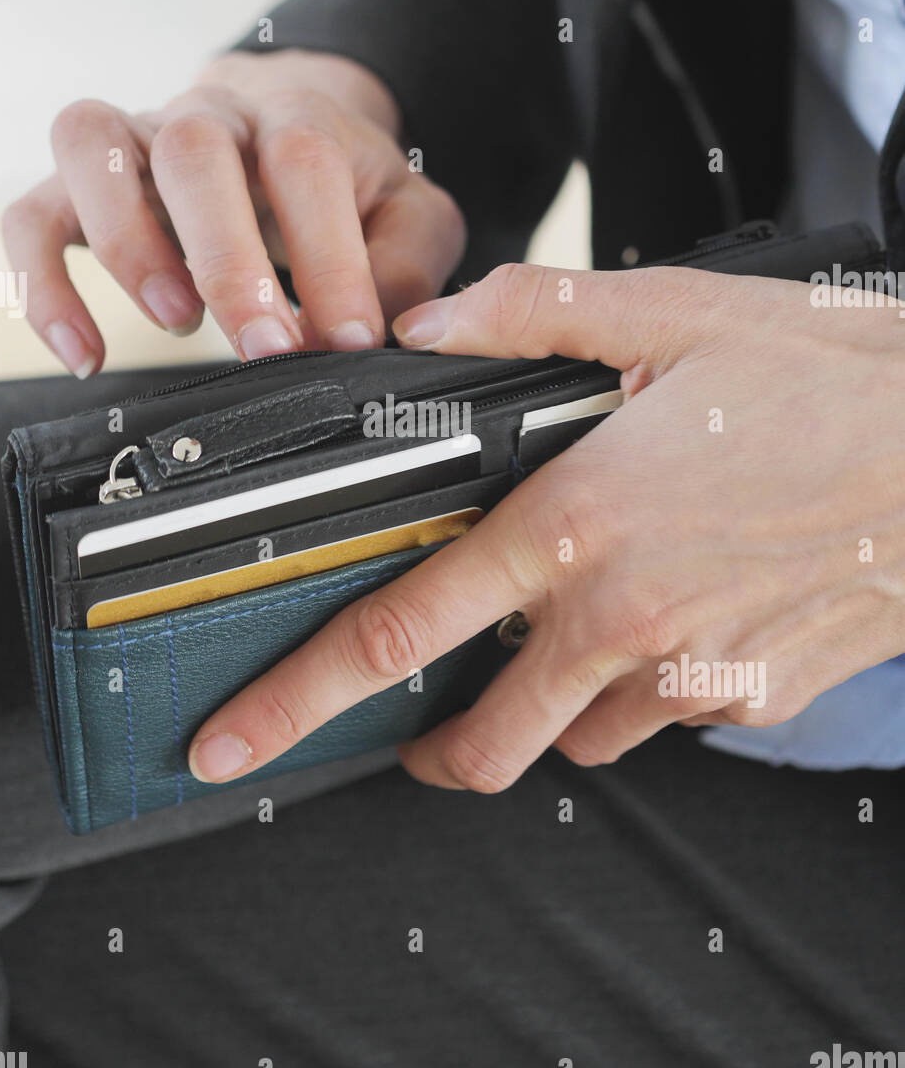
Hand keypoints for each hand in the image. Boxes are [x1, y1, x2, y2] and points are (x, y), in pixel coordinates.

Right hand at [2, 49, 464, 375]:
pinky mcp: (80, 185)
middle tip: (265, 347)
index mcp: (295, 117)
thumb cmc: (342, 182)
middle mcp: (205, 117)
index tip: (349, 341)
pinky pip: (31, 217)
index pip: (305, 164)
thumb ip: (406, 267)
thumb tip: (383, 336)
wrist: (275, 120)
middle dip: (226, 260)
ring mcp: (134, 142)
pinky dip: (44, 286)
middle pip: (193, 152)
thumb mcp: (406, 215)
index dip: (327, 256)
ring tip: (177, 322)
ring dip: (126, 243)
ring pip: (91, 148)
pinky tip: (84, 353)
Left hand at [187, 262, 904, 788]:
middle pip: (477, 741)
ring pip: (572, 739)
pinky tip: (663, 627)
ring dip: (546, 710)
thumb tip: (431, 324)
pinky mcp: (747, 698)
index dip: (296, 698)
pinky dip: (637, 695)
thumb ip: (533, 317)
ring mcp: (686, 671)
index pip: (397, 631)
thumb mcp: (673, 314)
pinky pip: (661, 724)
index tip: (238, 742)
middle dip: (426, 753)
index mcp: (571, 524)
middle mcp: (616, 616)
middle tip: (410, 734)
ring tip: (558, 648)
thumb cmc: (828, 381)